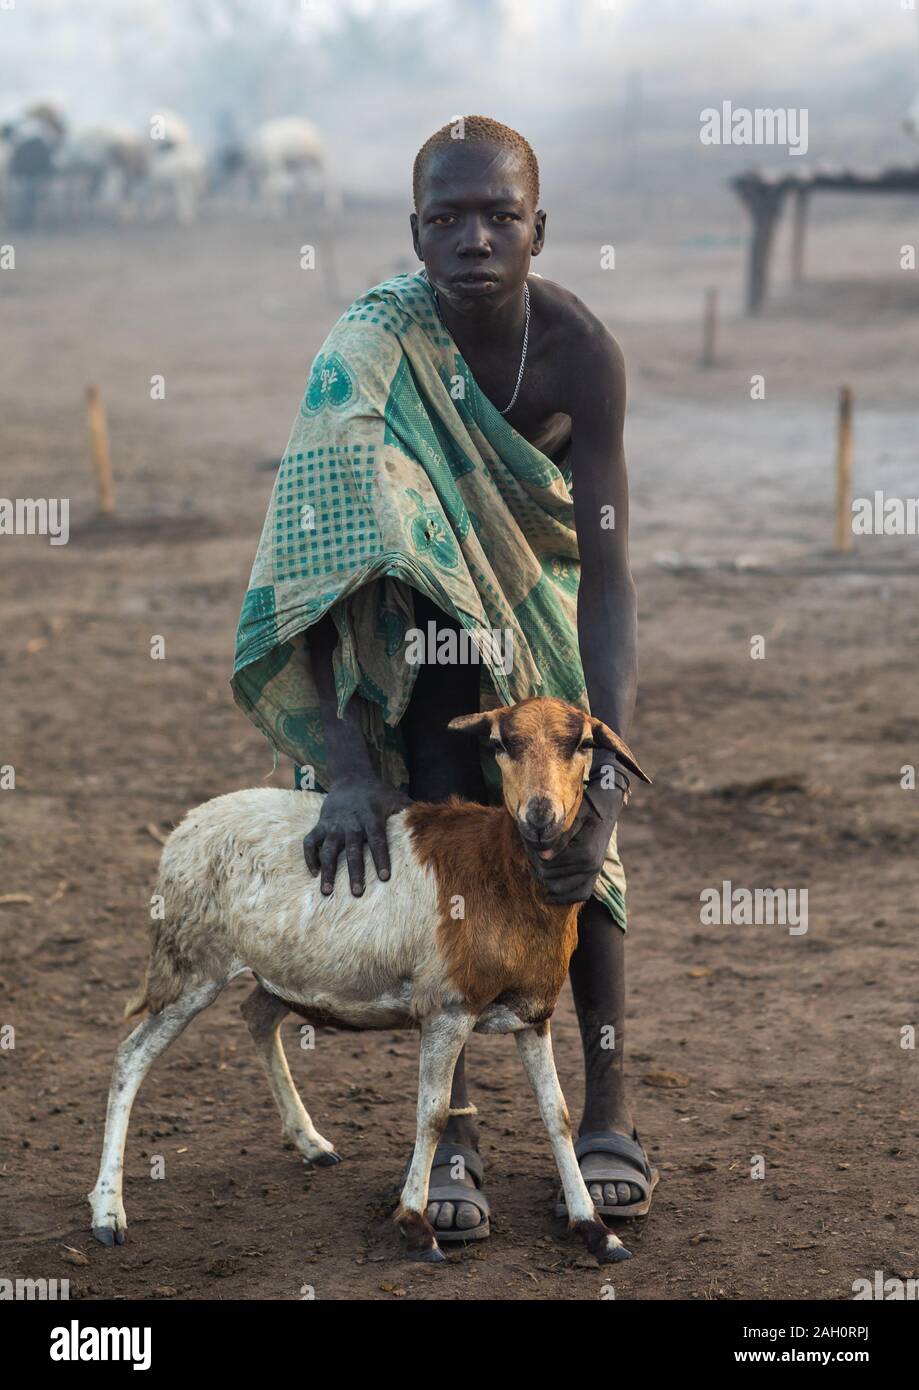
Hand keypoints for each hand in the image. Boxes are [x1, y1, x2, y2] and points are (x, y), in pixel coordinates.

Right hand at [303, 776, 412, 895]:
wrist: (350, 777)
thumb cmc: (378, 794)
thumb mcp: (396, 797)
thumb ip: (410, 812)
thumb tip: (434, 826)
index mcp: (371, 816)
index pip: (377, 838)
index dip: (381, 857)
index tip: (384, 877)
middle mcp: (351, 821)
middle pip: (352, 848)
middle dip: (354, 871)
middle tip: (357, 892)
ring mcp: (333, 824)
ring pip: (328, 849)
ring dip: (327, 870)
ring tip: (327, 891)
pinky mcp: (320, 824)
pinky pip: (311, 842)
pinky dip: (310, 857)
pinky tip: (314, 873)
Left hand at [523, 771, 624, 904]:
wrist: (607, 807)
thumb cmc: (586, 807)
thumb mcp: (571, 816)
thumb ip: (558, 837)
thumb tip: (542, 856)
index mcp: (584, 852)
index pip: (548, 864)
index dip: (533, 854)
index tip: (526, 842)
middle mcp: (591, 866)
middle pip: (551, 877)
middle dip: (536, 865)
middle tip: (528, 851)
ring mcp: (594, 872)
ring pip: (561, 889)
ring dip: (544, 879)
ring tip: (534, 866)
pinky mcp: (594, 874)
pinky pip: (579, 894)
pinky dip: (563, 898)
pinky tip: (547, 897)